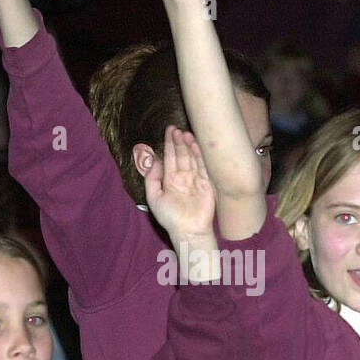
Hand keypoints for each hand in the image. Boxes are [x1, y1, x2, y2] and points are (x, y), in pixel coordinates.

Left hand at [144, 126, 215, 241]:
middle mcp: (184, 178)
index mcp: (171, 180)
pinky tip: (196, 145)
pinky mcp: (207, 184)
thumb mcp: (154, 197)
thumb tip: (153, 160)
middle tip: (177, 129)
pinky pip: (203, 167)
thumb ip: (152, 179)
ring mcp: (196, 180)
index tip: (169, 130)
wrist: (188, 231)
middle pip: (181, 156)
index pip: (170, 158)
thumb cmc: (170, 217)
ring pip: (192, 159)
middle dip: (179, 142)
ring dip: (189, 146)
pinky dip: (200, 156)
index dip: (169, 144)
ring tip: (185, 133)